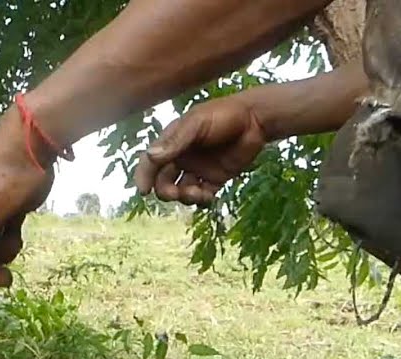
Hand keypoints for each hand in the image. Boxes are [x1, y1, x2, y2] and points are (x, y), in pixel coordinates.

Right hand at [132, 93, 268, 205]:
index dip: (144, 176)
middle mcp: (183, 157)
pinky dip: (201, 200)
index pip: (151, 162)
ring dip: (185, 197)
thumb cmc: (224, 115)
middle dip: (165, 191)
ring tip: (197, 194)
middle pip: (164, 181)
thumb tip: (150, 157)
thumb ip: (175, 142)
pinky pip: (202, 195)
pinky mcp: (216, 178)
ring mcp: (199, 169)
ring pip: (182, 191)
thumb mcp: (197, 124)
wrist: (257, 119)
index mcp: (173, 142)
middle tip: (174, 194)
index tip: (144, 191)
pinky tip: (207, 196)